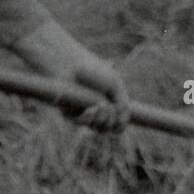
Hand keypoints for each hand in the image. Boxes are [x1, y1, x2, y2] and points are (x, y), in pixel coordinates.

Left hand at [10, 20, 130, 132]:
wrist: (71, 64)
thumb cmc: (93, 70)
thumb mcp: (115, 86)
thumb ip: (123, 106)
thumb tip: (122, 125)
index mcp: (109, 103)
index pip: (117, 124)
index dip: (120, 126)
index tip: (121, 120)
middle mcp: (97, 110)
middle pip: (108, 129)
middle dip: (113, 122)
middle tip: (111, 108)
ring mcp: (83, 113)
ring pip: (96, 128)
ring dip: (103, 119)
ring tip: (101, 105)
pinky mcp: (70, 113)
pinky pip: (82, 123)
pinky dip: (89, 118)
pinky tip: (91, 109)